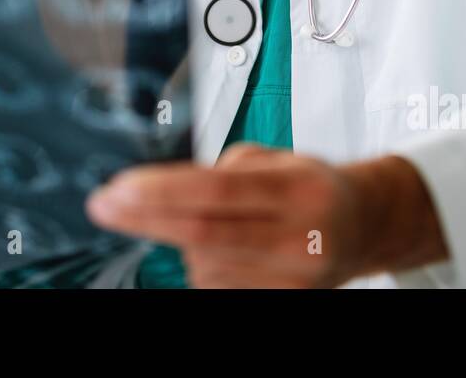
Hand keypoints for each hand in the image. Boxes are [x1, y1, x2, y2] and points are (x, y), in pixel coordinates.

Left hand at [86, 144, 445, 287]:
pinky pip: (215, 287)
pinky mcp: (283, 306)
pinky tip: (228, 251)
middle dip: (143, 219)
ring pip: (202, 263)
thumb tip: (157, 195)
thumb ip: (220, 172)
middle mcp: (298, 241)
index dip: (159, 192)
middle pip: (201, 234)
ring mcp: (292, 283)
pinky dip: (204, 265)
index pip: (215, 193)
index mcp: (298, 191)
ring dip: (186, 242)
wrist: (363, 228)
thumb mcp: (274, 159)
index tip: (116, 188)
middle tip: (102, 204)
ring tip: (224, 223)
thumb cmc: (309, 187)